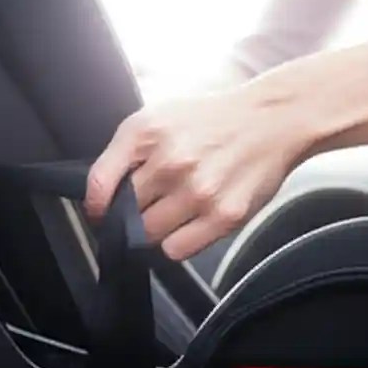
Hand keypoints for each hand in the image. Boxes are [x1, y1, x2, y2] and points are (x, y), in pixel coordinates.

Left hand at [84, 87, 313, 260]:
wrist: (271, 120)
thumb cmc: (213, 120)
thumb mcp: (158, 118)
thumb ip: (125, 152)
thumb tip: (102, 196)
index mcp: (147, 133)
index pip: (99, 185)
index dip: (96, 207)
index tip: (102, 214)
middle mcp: (171, 161)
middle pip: (126, 214)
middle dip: (131, 215)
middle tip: (148, 206)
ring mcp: (198, 191)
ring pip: (149, 235)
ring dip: (156, 229)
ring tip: (174, 210)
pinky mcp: (224, 215)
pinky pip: (178, 250)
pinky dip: (178, 242)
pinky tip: (189, 222)